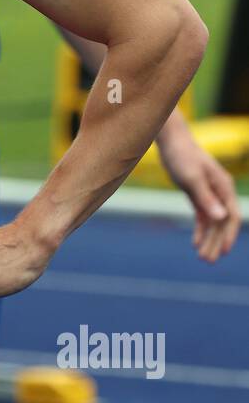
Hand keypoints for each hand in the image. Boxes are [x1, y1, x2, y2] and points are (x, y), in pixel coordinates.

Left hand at [155, 130, 240, 261]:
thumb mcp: (192, 178)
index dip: (228, 235)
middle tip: (208, 261)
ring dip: (208, 239)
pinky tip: (195, 243)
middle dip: (216, 242)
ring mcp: (209, 193)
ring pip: (212, 221)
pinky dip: (200, 230)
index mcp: (224, 187)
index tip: (223, 251)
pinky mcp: (197, 194)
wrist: (170, 141)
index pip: (231, 216)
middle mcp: (220, 192)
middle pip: (222, 222)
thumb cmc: (182, 156)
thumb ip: (206, 198)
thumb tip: (221, 218)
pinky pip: (202, 216)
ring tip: (202, 258)